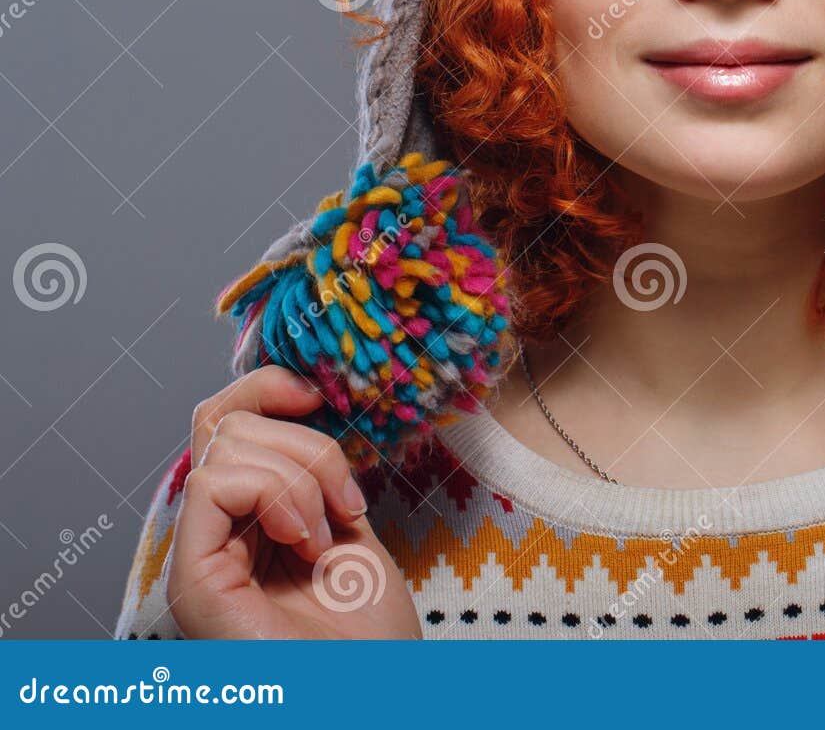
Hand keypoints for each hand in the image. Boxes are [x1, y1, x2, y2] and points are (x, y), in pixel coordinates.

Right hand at [166, 365, 421, 638]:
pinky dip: (273, 493)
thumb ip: (311, 472)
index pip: (225, 419)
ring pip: (225, 444)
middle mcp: (214, 534)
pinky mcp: (192, 579)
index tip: (315, 394)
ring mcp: (200, 556)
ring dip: (301, 474)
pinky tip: (305, 539)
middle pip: (224, 421)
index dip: (265, 388)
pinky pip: (213, 484)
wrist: (376, 691)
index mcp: (247, 517)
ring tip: (327, 534)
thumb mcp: (348, 524)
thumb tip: (298, 399)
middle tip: (346, 504)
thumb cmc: (369, 633)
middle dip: (306, 442)